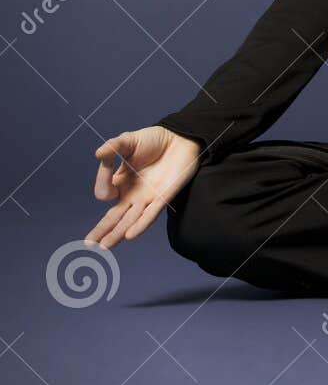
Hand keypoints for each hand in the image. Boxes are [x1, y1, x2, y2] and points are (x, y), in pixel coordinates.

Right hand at [85, 126, 202, 249]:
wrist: (180, 138)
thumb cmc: (153, 140)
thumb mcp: (128, 141)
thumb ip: (113, 147)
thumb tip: (98, 153)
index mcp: (121, 182)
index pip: (104, 193)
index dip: (102, 184)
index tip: (106, 161)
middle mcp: (132, 194)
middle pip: (113, 217)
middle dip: (101, 230)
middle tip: (89, 243)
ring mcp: (147, 198)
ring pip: (129, 221)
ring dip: (117, 233)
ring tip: (104, 246)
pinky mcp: (163, 198)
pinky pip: (150, 215)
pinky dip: (139, 225)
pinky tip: (129, 235)